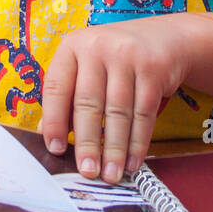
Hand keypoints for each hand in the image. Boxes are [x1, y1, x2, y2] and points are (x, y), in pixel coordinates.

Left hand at [39, 16, 192, 183]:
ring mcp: (127, 56)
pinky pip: (143, 113)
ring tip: (111, 174)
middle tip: (87, 171)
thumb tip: (47, 133)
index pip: (56, 87)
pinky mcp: (153, 69)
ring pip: (117, 111)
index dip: (54, 120)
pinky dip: (138, 141)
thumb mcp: (88, 66)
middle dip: (87, 142)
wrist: (166, 38)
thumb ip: (68, 95)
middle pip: (88, 102)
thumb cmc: (116, 59)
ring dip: (114, 148)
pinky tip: (133, 161)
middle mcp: (97, 47)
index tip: (55, 149)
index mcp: (73, 46)